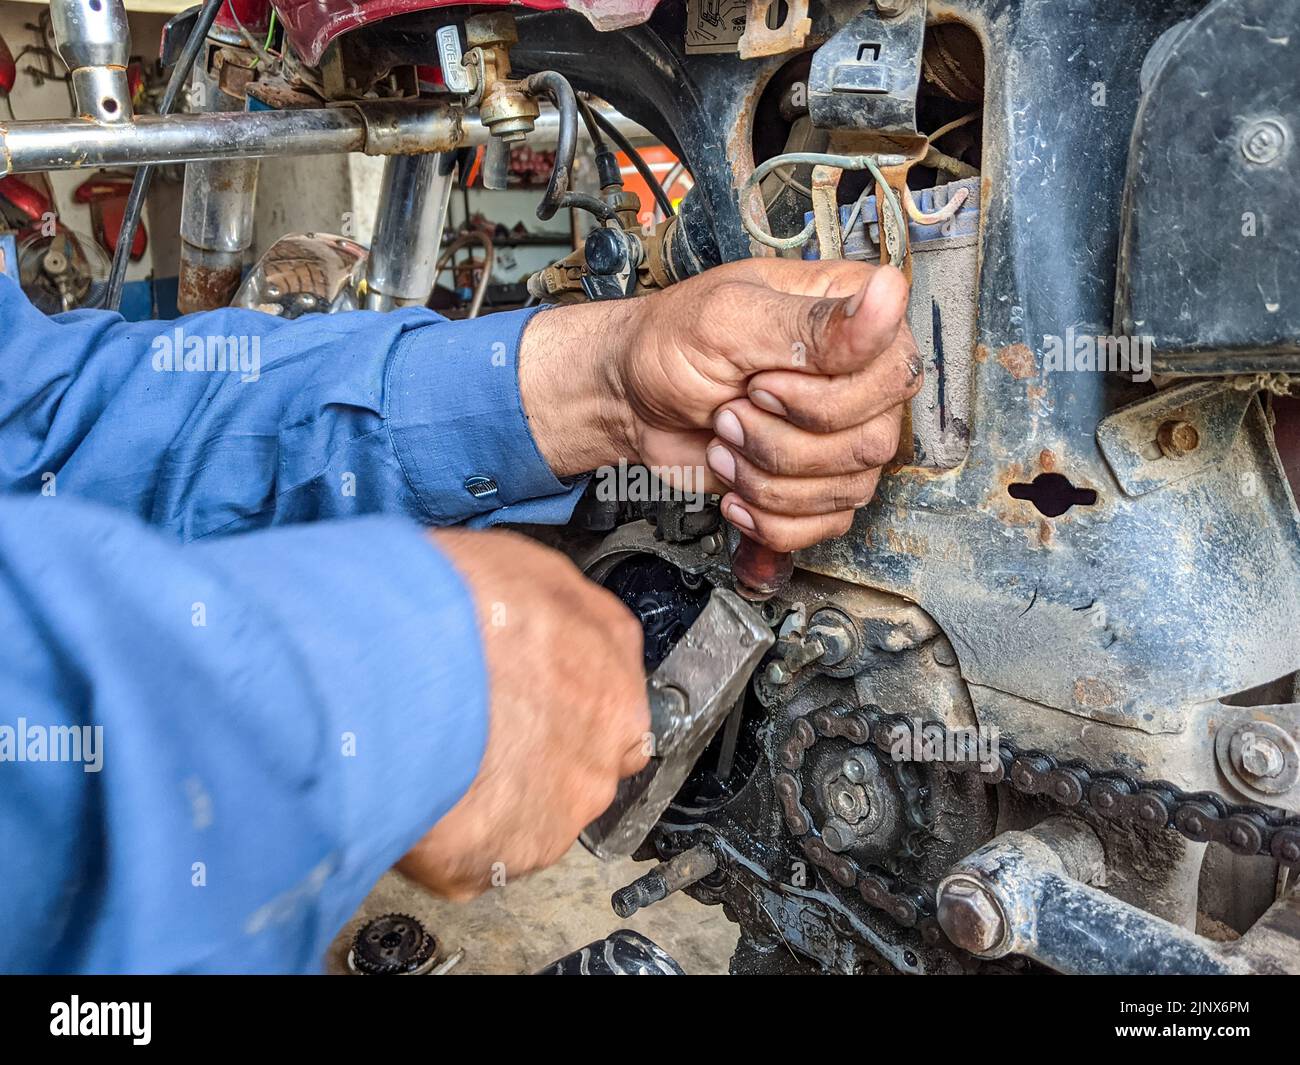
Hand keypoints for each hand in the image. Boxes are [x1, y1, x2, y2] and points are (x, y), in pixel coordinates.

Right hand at [398, 528, 648, 898]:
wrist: (397, 666)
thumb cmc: (459, 606)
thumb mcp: (533, 571)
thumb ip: (562, 615)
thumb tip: (553, 623)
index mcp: (616, 684)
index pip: (609, 706)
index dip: (559, 699)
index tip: (524, 693)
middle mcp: (603, 754)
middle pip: (575, 762)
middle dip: (530, 748)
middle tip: (475, 722)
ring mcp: (559, 812)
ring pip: (530, 810)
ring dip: (492, 791)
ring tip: (437, 754)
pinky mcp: (505, 857)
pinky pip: (479, 853)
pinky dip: (451, 832)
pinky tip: (420, 789)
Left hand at [520, 260, 920, 551]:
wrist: (631, 398)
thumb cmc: (670, 345)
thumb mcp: (730, 319)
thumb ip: (812, 322)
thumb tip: (889, 295)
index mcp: (850, 315)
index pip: (894, 373)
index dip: (825, 398)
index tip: (760, 383)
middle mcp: (858, 376)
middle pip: (872, 441)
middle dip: (783, 442)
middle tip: (730, 411)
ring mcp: (842, 434)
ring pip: (849, 489)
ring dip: (767, 477)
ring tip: (724, 438)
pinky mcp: (819, 483)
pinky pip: (826, 525)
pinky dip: (769, 516)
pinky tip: (735, 486)